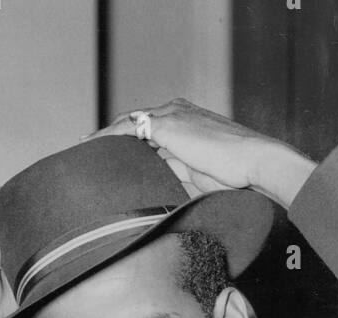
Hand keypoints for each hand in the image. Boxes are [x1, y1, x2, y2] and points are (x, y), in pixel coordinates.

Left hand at [88, 98, 313, 206]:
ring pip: (127, 123)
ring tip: (82, 149)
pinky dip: (107, 137)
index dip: (127, 142)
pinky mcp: (167, 124)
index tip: (109, 155)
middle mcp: (176, 112)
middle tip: (86, 149)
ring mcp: (171, 115)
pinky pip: (127, 129)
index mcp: (185, 122)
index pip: (148, 129)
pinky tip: (91, 147)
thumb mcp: (198, 175)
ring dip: (104, 137)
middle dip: (110, 138)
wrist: (254, 163)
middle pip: (134, 123)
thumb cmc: (237, 176)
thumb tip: (156, 186)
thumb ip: (176, 173)